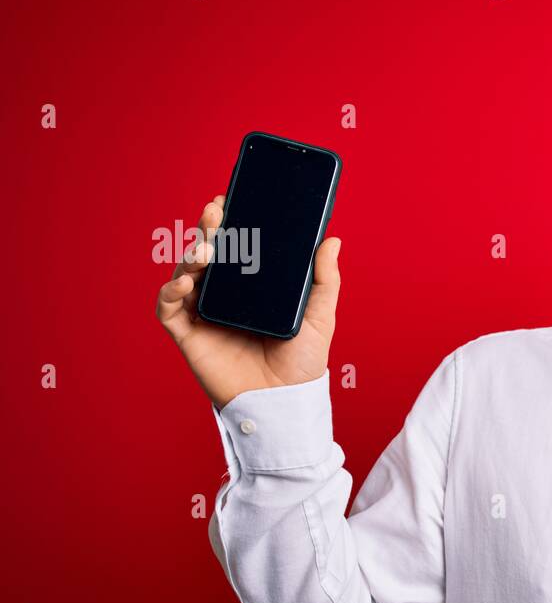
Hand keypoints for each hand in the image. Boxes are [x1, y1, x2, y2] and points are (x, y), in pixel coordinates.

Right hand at [155, 194, 342, 409]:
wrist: (284, 403)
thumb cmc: (302, 363)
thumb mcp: (320, 317)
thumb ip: (324, 279)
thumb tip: (332, 238)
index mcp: (251, 286)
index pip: (236, 247)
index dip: (228, 222)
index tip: (229, 198)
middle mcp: (224, 294)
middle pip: (208, 253)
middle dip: (208, 229)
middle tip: (216, 211)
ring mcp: (203, 312)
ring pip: (186, 272)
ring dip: (191, 255)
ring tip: (206, 248)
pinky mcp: (188, 334)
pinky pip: (169, 307)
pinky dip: (171, 291)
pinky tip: (186, 281)